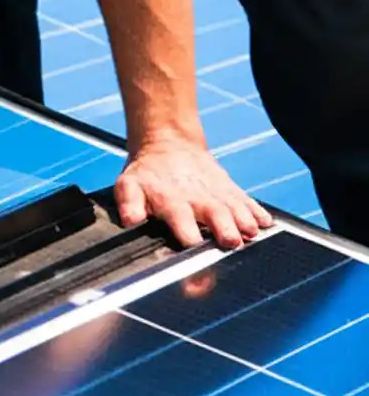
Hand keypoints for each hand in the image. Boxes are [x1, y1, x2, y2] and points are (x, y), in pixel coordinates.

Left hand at [115, 139, 273, 248]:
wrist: (169, 144)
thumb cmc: (147, 174)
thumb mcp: (128, 186)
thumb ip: (129, 204)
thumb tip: (130, 219)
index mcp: (173, 203)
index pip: (182, 224)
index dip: (188, 239)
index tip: (194, 251)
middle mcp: (199, 200)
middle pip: (216, 217)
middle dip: (224, 230)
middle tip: (231, 242)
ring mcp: (219, 195)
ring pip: (236, 209)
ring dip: (245, 222)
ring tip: (252, 232)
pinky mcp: (232, 191)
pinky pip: (249, 202)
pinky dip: (258, 212)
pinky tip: (267, 223)